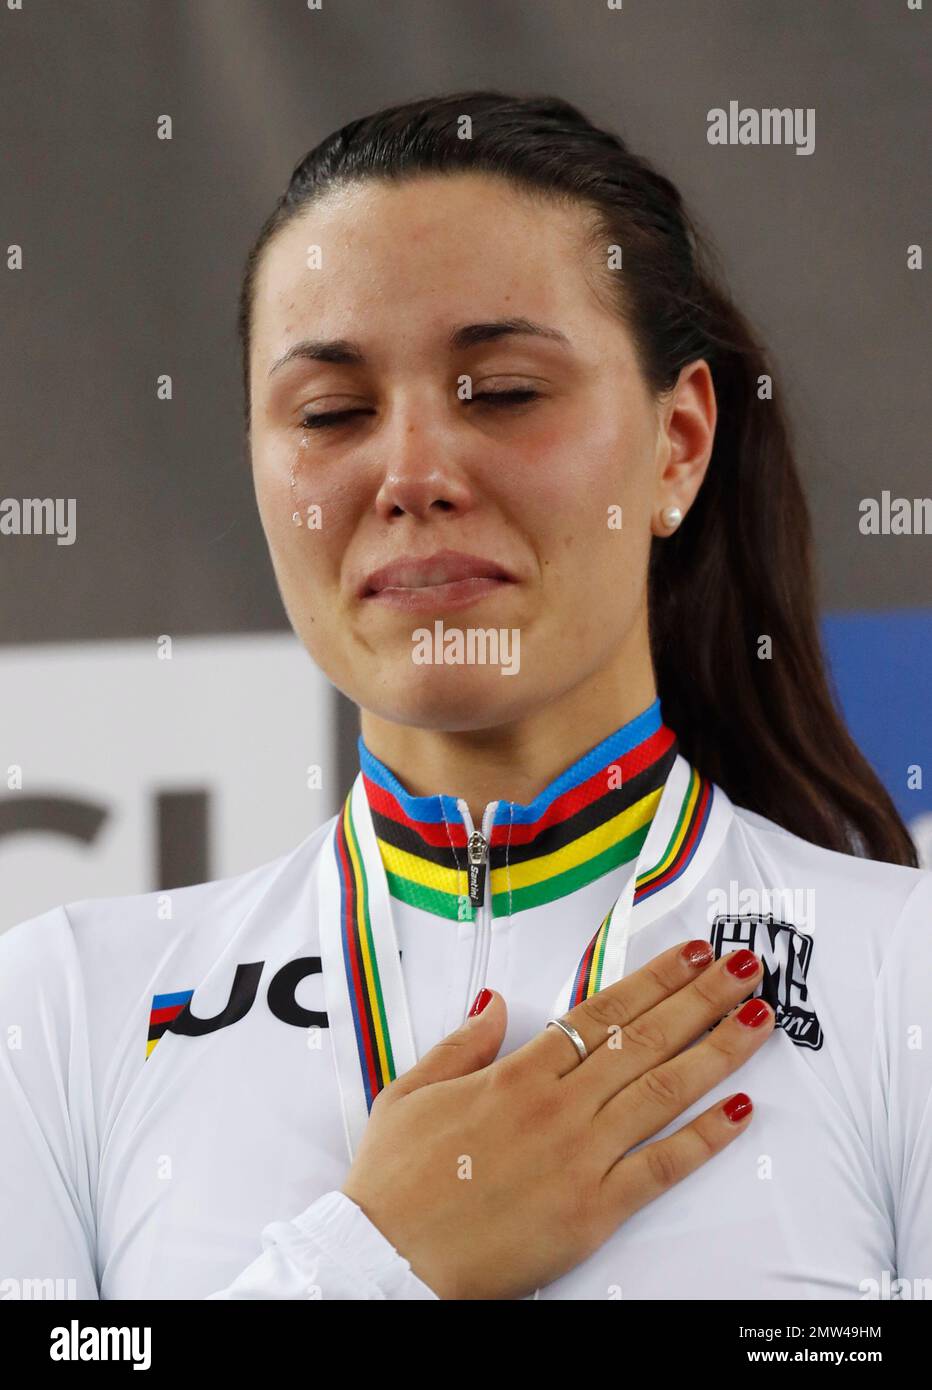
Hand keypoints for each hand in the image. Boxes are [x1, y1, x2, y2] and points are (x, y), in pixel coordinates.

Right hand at [341, 939, 773, 1298]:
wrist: (386, 1262)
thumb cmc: (392, 1183)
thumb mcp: (408, 1092)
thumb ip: (460, 1044)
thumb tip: (494, 1002)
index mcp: (514, 1074)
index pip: (601, 1013)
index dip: (653, 979)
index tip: (690, 955)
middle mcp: (556, 1106)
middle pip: (645, 1038)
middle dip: (701, 997)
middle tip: (744, 968)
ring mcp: (579, 1157)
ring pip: (663, 1091)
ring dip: (717, 1050)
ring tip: (757, 1020)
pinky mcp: (592, 1211)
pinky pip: (661, 1167)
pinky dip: (705, 1138)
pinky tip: (740, 1110)